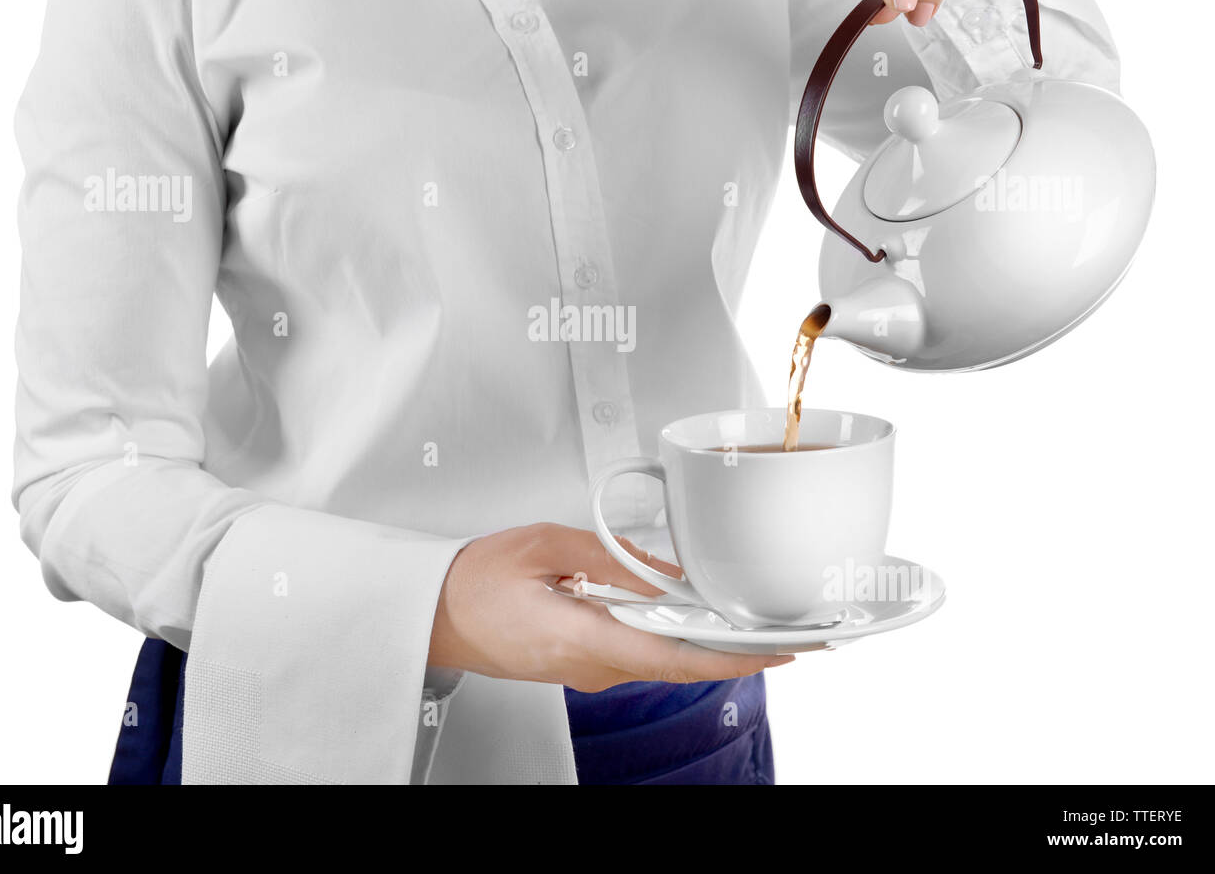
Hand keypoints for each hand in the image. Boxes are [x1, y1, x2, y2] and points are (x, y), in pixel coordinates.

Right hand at [428, 523, 814, 691]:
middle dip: (733, 647)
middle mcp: (591, 665)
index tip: (778, 652)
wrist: (432, 615)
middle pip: (677, 660)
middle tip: (782, 630)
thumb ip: (610, 557)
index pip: (675, 658)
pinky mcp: (582, 661)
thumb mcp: (544, 546)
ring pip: (660, 654)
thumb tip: (663, 571)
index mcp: (582, 638)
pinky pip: (637, 648)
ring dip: (702, 638)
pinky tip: (684, 609)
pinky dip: (669, 632)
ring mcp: (587, 669)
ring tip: (744, 615)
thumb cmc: (474, 582)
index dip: (734, 658)